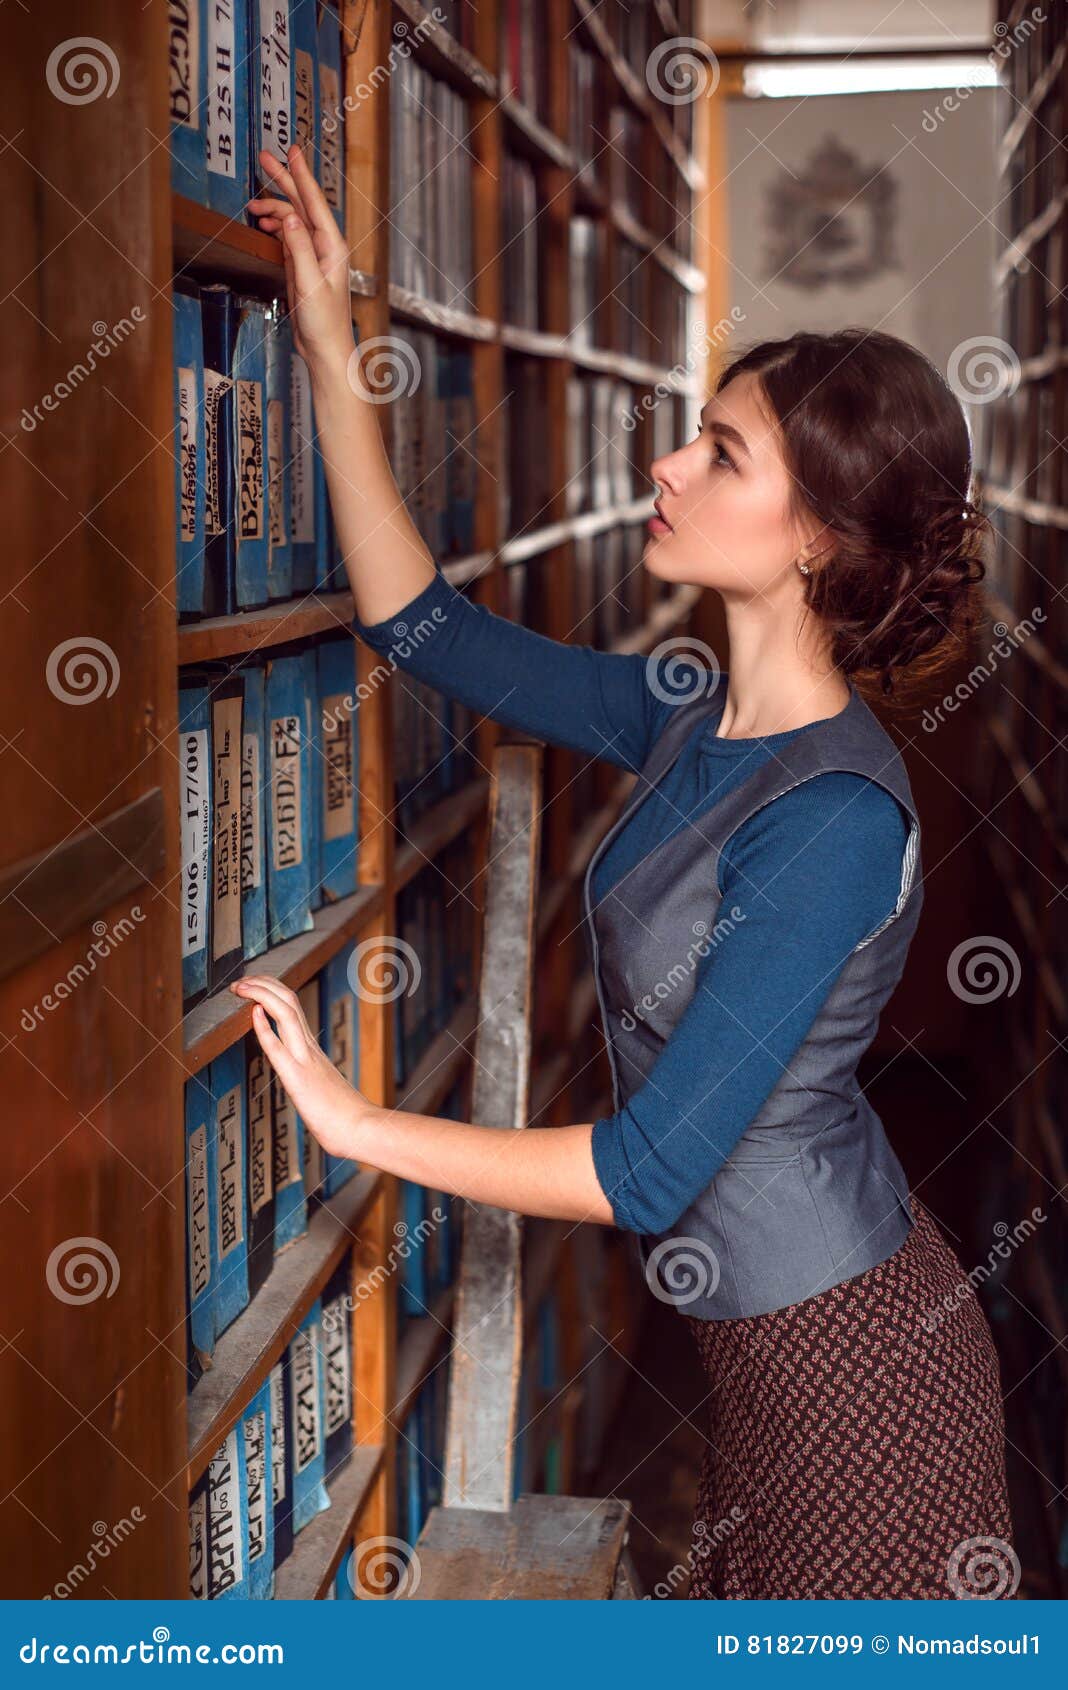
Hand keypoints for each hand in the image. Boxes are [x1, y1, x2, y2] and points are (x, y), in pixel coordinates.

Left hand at [229, 975, 372, 1161]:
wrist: (360, 1129)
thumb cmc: (343, 1115)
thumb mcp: (322, 1087)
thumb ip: (311, 1077)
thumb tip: (305, 1081)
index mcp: (312, 1048)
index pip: (291, 1006)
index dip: (271, 990)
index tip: (253, 985)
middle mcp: (309, 1047)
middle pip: (288, 1000)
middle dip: (262, 983)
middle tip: (242, 980)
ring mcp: (305, 1059)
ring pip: (285, 1012)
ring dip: (260, 994)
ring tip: (241, 986)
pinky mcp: (298, 1078)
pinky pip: (278, 1046)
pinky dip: (264, 1026)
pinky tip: (253, 1012)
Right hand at [247, 144, 353, 370]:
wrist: (326, 351)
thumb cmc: (324, 324)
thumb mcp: (309, 284)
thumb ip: (299, 249)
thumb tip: (288, 216)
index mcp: (332, 247)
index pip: (314, 202)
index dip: (301, 175)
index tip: (291, 151)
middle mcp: (324, 247)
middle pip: (302, 205)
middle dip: (283, 181)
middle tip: (265, 158)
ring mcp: (313, 256)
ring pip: (292, 221)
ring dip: (274, 209)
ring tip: (253, 205)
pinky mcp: (303, 267)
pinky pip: (288, 238)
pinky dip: (275, 227)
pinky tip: (264, 224)